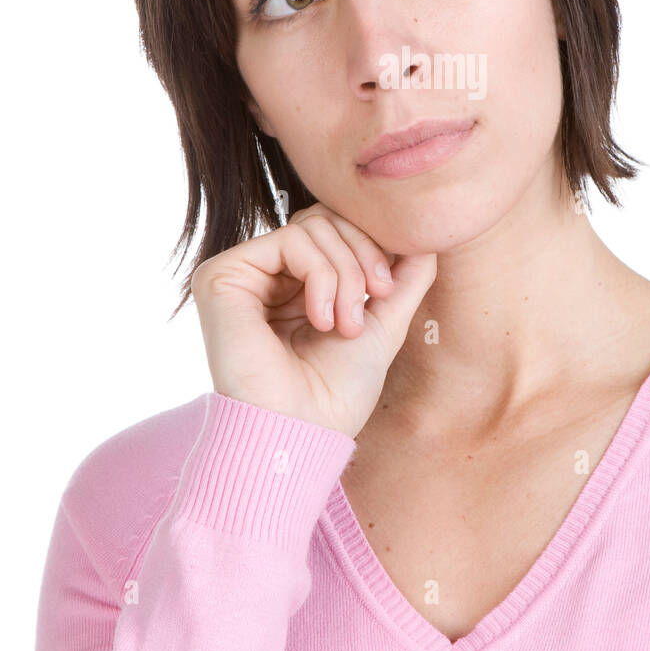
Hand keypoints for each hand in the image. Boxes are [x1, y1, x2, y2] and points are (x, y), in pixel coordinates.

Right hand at [191, 202, 436, 437]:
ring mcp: (242, 273)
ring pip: (312, 226)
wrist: (304, 432)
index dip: (371, 244)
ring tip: (345, 324)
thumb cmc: (338, 392)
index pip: (335, 228)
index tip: (389, 290)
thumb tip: (427, 234)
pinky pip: (290, 239)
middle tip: (377, 298)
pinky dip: (321, 274)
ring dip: (345, 272)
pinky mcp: (222, 275)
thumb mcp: (385, 321)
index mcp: (294, 283)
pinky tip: (321, 318)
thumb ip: (407, 274)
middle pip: (325, 218)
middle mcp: (264, 274)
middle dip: (363, 254)